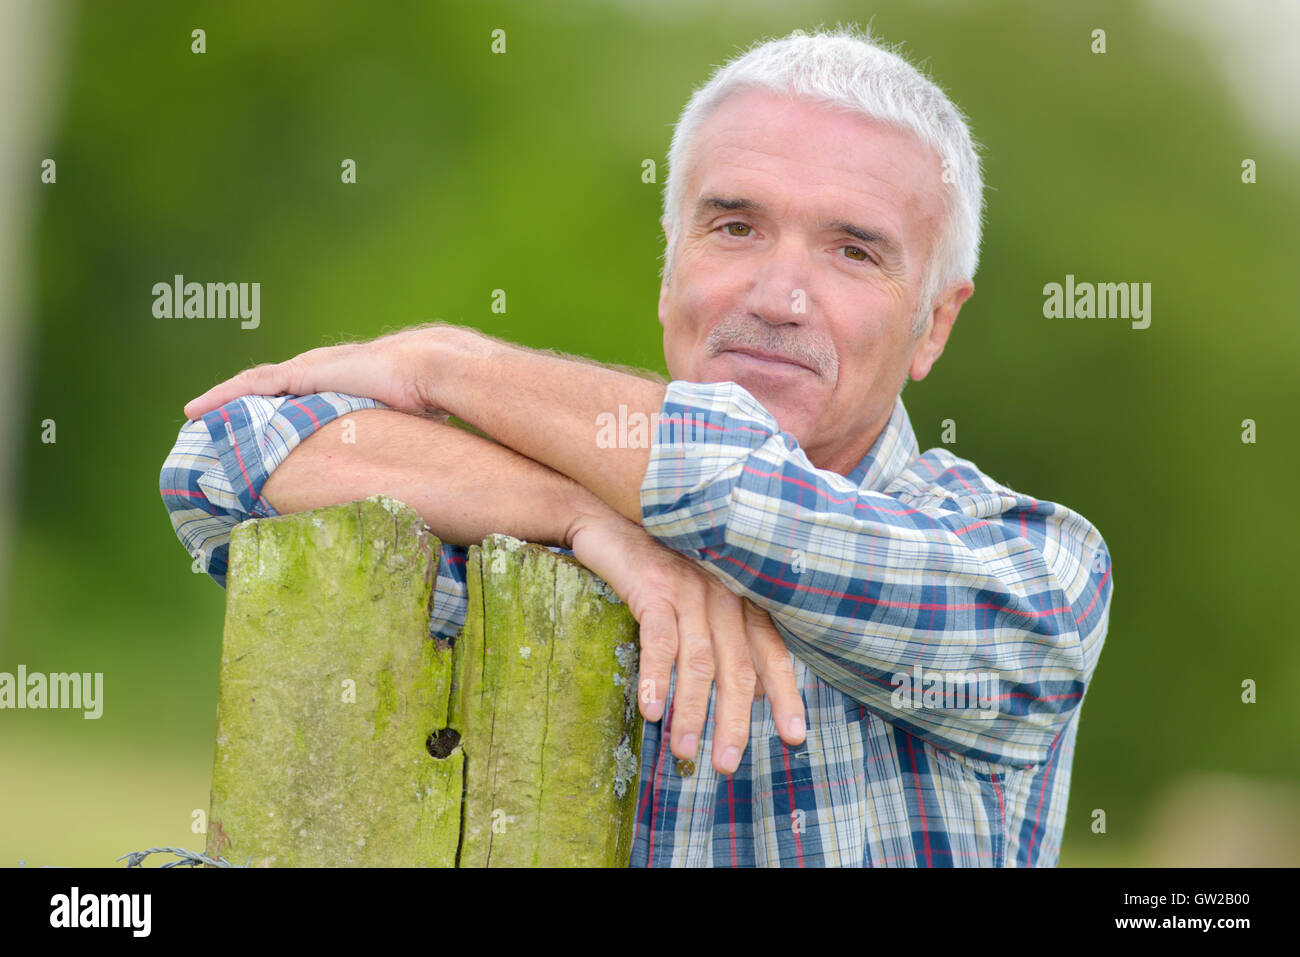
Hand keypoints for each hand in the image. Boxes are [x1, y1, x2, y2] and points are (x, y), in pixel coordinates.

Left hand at [181, 323, 463, 419]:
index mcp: (342, 387)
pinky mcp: (300, 375)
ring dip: (223, 402)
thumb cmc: (428, 399)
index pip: (298, 399)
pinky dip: (221, 397)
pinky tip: (195, 411)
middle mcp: (319, 374)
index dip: (276, 413)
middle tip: (215, 427)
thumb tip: (406, 477)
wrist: (430, 368)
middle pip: (268, 391)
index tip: (258, 430)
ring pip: (252, 387)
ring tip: (194, 417)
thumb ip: (393, 444)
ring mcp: (308, 372)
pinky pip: (250, 386)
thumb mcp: (401, 428)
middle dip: (242, 407)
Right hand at [567, 505, 805, 775]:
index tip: (795, 737)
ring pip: (699, 661)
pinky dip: (656, 677)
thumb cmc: (656, 563)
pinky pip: (659, 639)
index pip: (772, 651)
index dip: (785, 695)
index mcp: (740, 598)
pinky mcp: (653, 585)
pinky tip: (651, 710)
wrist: (609, 514)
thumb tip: (754, 693)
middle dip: (735, 720)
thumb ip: (728, 637)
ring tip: (685, 753)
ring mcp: (689, 588)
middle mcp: (722, 593)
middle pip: (738, 667)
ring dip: (693, 711)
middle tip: (728, 765)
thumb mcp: (700, 597)